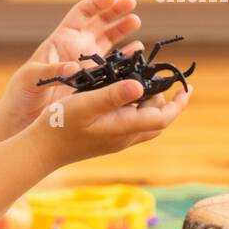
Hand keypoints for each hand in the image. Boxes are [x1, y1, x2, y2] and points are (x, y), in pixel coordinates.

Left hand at [0, 0, 146, 146]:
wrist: (26, 119)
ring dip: (123, 28)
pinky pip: (114, 63)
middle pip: (100, 21)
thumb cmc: (22, 94)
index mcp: (62, 39)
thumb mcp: (30, 78)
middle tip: (131, 3)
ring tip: (136, 20)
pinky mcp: (96, 79)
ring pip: (110, 39)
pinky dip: (126, 55)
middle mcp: (77, 47)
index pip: (81, 14)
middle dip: (115, 10)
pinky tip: (137, 50)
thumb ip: (52, 70)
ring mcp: (88, 62)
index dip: (97, 4)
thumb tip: (74, 67)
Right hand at [31, 75, 190, 169]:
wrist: (41, 150)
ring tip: (144, 81)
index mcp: (125, 128)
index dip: (179, 103)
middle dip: (166, 100)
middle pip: (158, 120)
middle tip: (160, 78)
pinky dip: (136, 107)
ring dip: (150, 103)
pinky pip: (131, 122)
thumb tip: (141, 86)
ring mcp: (116, 139)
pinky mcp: (106, 138)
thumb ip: (113, 95)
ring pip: (145, 122)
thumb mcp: (85, 104)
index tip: (188, 87)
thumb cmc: (60, 125)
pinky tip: (122, 93)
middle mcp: (125, 136)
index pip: (164, 117)